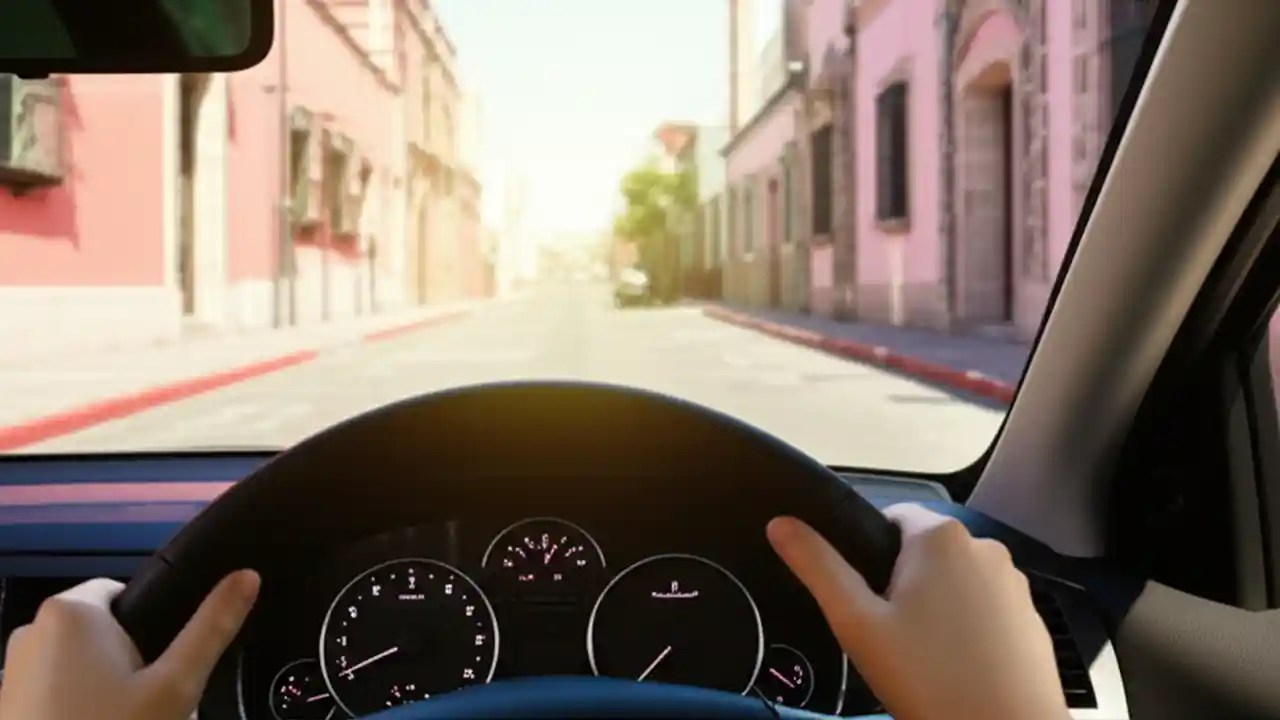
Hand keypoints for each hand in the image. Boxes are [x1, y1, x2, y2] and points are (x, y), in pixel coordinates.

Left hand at [0, 570, 259, 719]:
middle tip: (149, 702)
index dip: (153, 626)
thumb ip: (212, 627)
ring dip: (104, 685)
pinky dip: (77, 705)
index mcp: (71, 610)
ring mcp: (11, 670)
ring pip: (79, 662)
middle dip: (130, 659)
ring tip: (126, 719)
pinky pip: (55, 689)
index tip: (163, 668)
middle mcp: (32, 630)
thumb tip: (248, 576)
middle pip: (103, 629)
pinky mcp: (5, 704)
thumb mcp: (175, 686)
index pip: (125, 592)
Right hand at [767, 505, 1068, 719]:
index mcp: (939, 536)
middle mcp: (984, 546)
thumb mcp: (857, 623)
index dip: (869, 554)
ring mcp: (1015, 583)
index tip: (864, 600)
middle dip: (903, 582)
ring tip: (922, 657)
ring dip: (937, 605)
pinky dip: (969, 628)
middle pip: (925, 551)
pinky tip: (958, 668)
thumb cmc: (926, 677)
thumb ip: (818, 567)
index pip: (892, 517)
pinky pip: (987, 609)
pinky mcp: (1033, 619)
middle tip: (887, 634)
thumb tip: (780, 523)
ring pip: (956, 581)